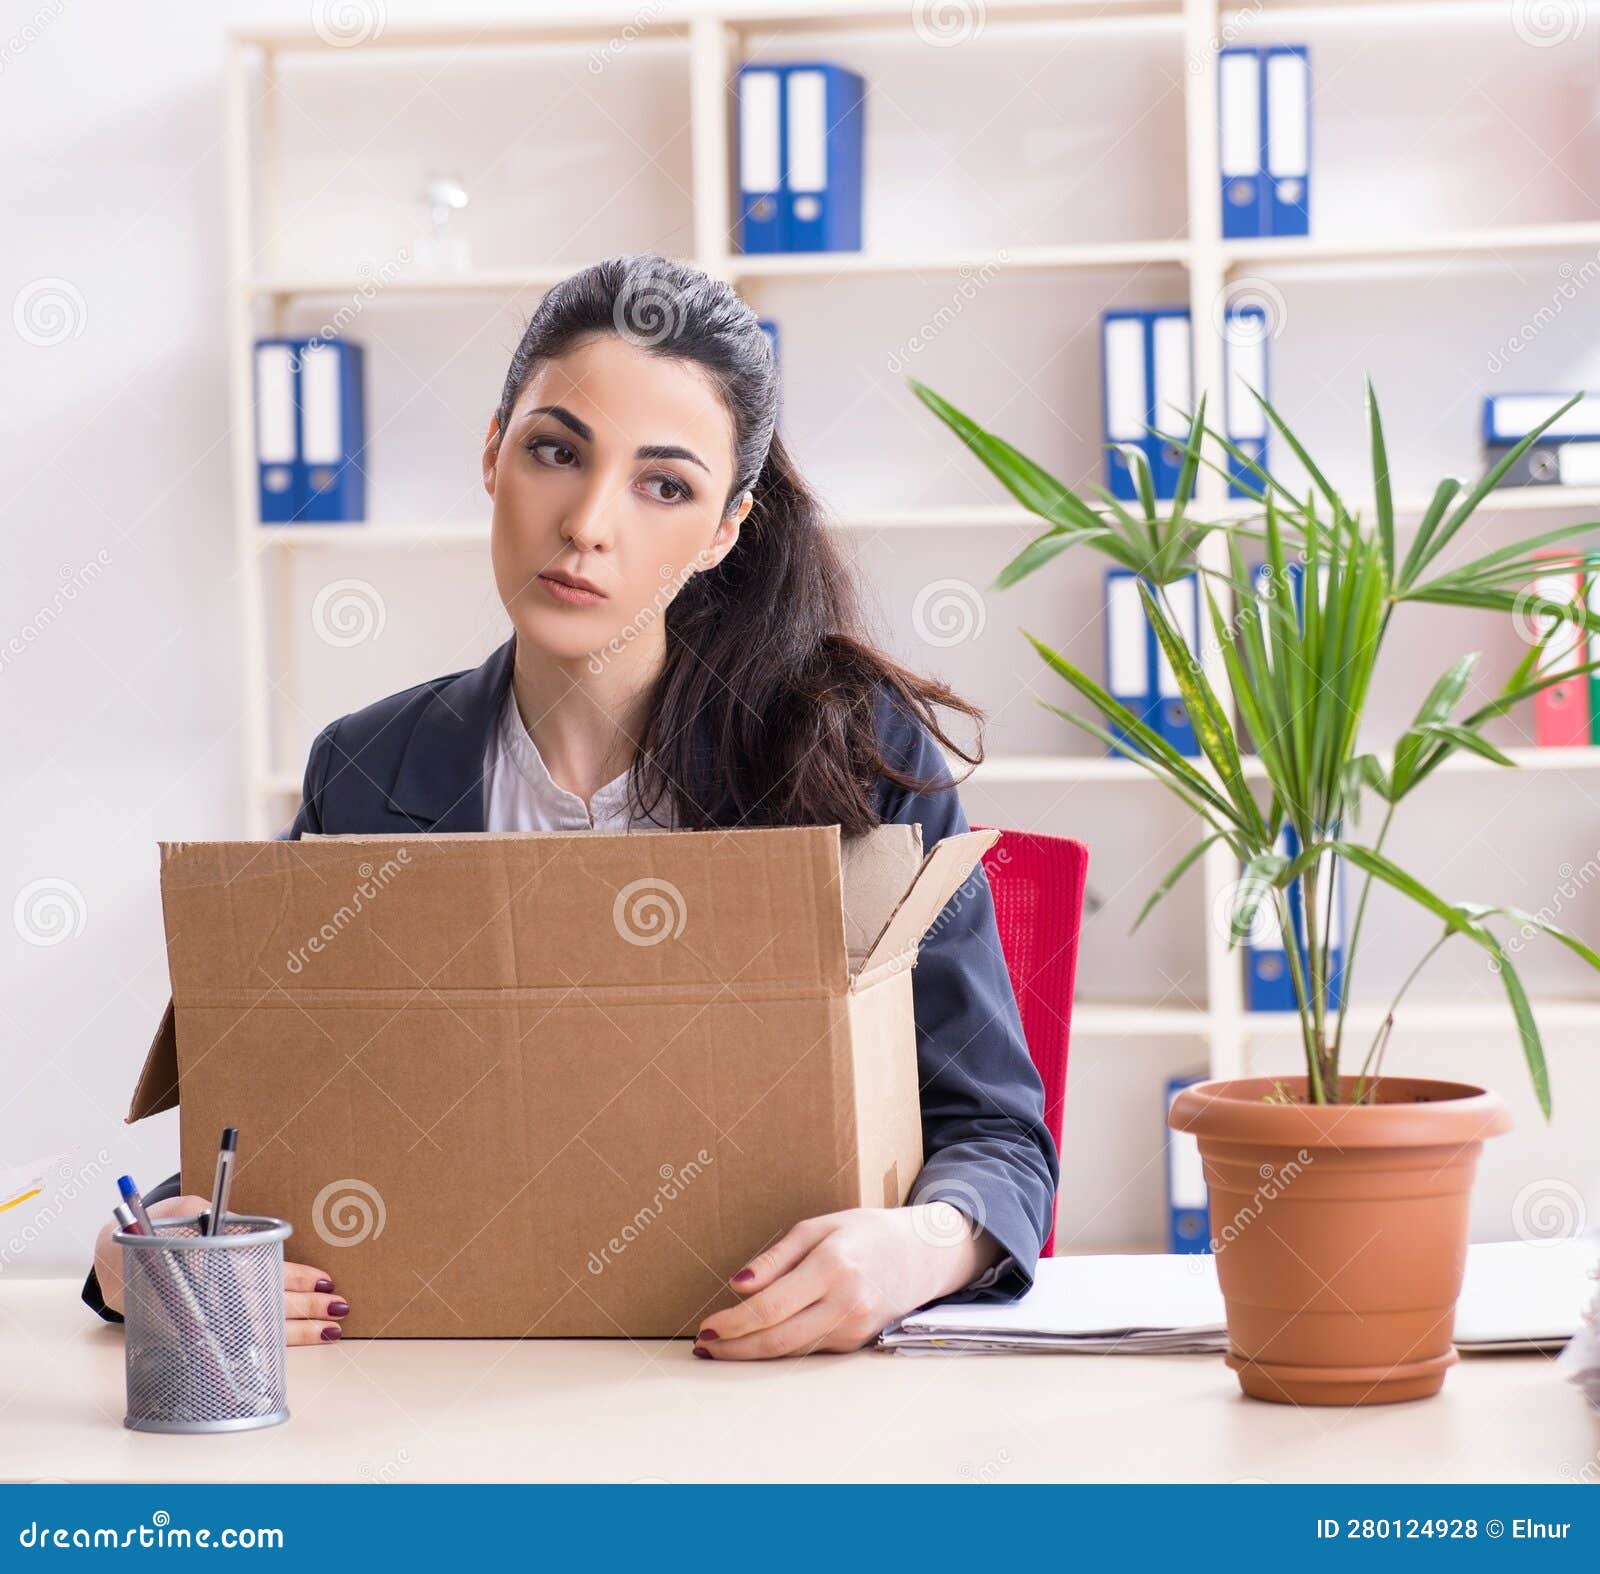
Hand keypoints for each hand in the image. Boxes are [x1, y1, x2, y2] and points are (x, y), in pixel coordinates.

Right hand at [92, 1194, 349, 1344]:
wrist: (118, 1267)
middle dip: (303, 1306)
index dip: (293, 1276)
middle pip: (260, 1303)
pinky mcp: (196, 1337)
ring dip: (296, 1330)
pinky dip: (273, 1344)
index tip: (323, 1279)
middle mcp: (198, 1296)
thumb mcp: (182, 1211)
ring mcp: (196, 1321)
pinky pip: (240, 1341)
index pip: (256, 1272)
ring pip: (253, 1328)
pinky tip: (301, 1342)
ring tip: (332, 1328)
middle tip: (338, 1306)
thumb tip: (244, 1223)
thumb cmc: (158, 1231)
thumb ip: (213, 1218)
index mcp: (197, 1261)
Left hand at [692, 1203, 1002, 1359]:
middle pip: (778, 1339)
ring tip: (721, 1348)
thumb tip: (737, 1285)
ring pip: (792, 1350)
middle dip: (736, 1348)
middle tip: (704, 1349)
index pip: (771, 1306)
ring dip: (753, 1353)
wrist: (923, 1253)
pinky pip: (810, 1349)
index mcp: (831, 1267)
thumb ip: (776, 1258)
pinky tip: (759, 1342)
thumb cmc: (866, 1232)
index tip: (706, 1328)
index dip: (734, 1323)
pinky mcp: (858, 1342)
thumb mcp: (818, 1228)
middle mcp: (845, 1303)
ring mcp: (854, 1327)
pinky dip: (782, 1348)